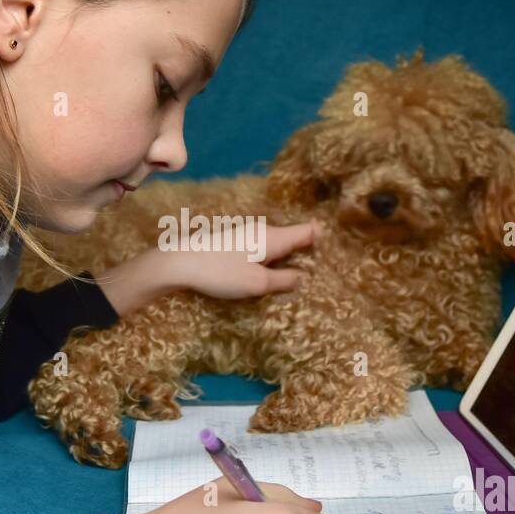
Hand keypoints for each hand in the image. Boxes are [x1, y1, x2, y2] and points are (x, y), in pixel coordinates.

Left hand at [167, 220, 323, 300]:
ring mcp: (247, 233)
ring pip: (276, 244)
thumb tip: (304, 277)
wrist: (179, 262)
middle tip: (320, 272)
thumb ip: (284, 280)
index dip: (324, 239)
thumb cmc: (221, 272)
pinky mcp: (234, 240)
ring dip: (286, 257)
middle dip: (306, 252)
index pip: (309, 231)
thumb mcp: (257, 283)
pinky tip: (266, 272)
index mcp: (274, 237)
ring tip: (295, 275)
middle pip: (293, 238)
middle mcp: (263, 229)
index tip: (335, 253)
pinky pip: (262, 247)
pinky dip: (270, 258)